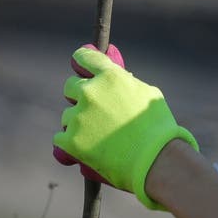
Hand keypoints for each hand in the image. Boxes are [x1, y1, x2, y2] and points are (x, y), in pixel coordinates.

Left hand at [53, 46, 198, 208]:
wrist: (156, 159)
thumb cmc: (157, 126)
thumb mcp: (147, 92)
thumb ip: (127, 81)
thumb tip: (120, 74)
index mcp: (109, 76)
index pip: (83, 58)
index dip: (82, 62)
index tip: (81, 69)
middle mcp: (90, 92)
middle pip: (70, 86)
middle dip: (78, 96)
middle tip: (91, 109)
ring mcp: (79, 117)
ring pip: (67, 115)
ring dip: (77, 122)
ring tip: (96, 136)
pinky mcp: (71, 141)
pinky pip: (60, 138)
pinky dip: (69, 143)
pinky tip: (83, 148)